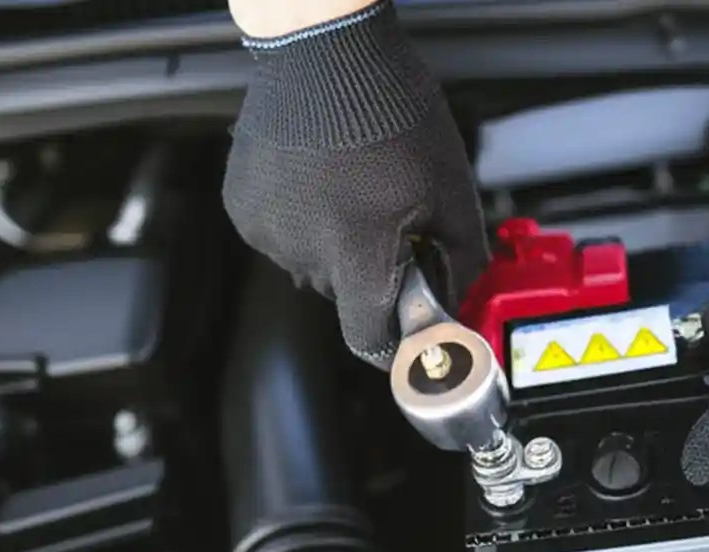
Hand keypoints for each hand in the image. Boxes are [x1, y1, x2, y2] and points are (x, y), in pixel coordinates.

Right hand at [222, 0, 487, 367]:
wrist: (325, 51)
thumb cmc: (389, 110)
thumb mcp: (449, 190)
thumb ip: (463, 259)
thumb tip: (466, 302)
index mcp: (353, 253)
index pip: (366, 338)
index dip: (393, 344)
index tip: (409, 336)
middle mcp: (300, 250)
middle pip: (343, 296)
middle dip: (370, 274)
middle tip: (392, 227)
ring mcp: (265, 229)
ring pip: (312, 265)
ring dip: (335, 245)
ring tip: (355, 193)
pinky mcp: (243, 207)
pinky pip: (281, 236)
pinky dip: (304, 221)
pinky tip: (323, 181)